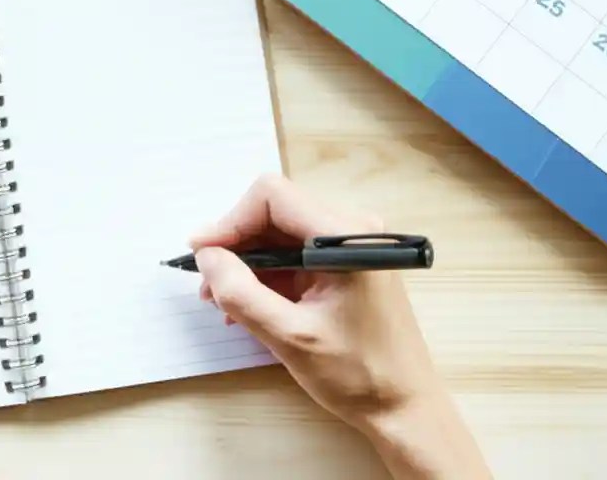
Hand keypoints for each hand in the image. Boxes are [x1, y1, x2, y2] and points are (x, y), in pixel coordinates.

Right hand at [192, 175, 488, 479]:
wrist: (404, 408)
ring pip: (279, 234)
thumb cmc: (358, 376)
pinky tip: (250, 306)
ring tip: (225, 302)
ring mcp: (351, 247)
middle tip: (208, 285)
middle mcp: (352, 230)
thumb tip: (206, 257)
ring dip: (247, 263)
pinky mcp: (346, 265)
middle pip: (274, 213)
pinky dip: (266, 275)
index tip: (202, 256)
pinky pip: (294, 254)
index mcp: (346, 237)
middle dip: (235, 245)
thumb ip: (241, 293)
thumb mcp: (288, 336)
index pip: (272, 197)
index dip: (229, 221)